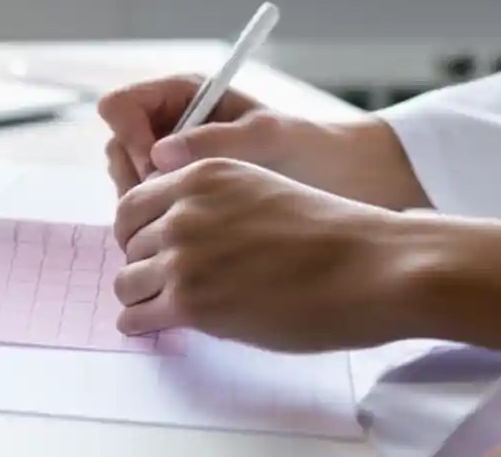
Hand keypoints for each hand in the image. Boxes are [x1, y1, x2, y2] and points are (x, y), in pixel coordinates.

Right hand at [97, 74, 429, 210]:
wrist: (344, 182)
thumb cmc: (310, 148)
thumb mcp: (267, 137)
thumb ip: (215, 140)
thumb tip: (159, 155)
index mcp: (184, 96)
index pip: (122, 106)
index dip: (129, 135)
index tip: (157, 165)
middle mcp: (170, 126)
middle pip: (117, 146)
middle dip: (134, 177)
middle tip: (172, 201)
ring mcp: (172, 163)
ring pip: (126, 182)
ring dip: (145, 204)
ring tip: (188, 219)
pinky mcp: (180, 195)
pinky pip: (147, 209)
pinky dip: (158, 223)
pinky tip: (191, 235)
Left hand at [112, 158, 412, 350]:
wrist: (373, 267)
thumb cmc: (331, 233)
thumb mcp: (260, 189)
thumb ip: (212, 201)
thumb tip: (178, 231)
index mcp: (201, 173)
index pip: (134, 202)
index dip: (137, 230)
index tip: (147, 247)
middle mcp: (184, 209)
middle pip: (129, 243)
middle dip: (140, 263)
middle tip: (152, 281)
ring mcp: (184, 256)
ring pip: (127, 280)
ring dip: (138, 296)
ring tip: (150, 307)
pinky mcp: (192, 302)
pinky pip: (139, 315)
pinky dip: (138, 324)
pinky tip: (145, 327)